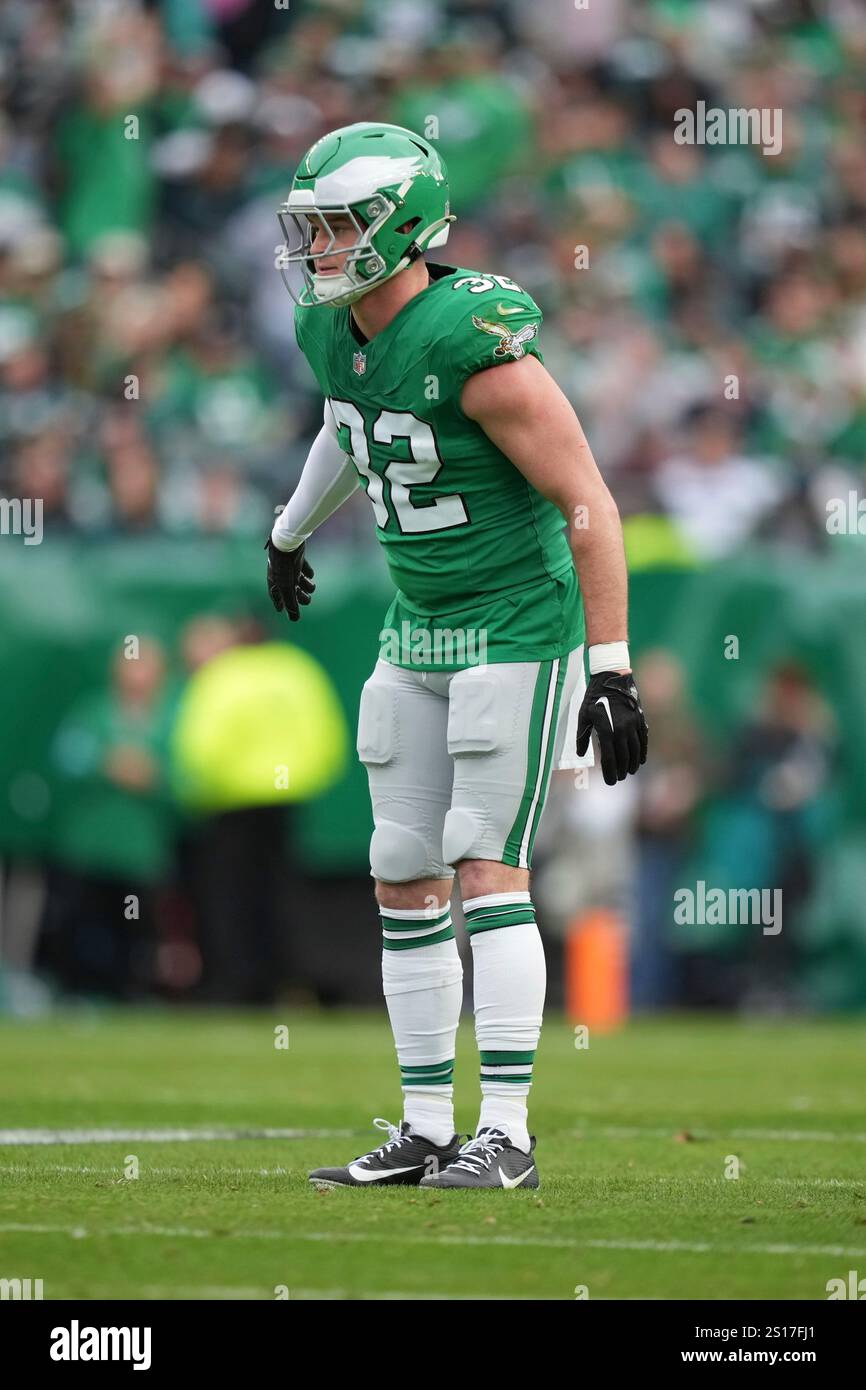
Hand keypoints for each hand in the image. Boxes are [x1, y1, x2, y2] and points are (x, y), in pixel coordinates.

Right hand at [265, 536, 314, 620]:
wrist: (287, 542)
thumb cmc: (283, 566)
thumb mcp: (287, 587)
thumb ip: (291, 603)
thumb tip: (295, 620)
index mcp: (275, 584)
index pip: (278, 599)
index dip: (282, 605)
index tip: (284, 612)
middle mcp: (282, 577)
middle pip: (292, 593)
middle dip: (300, 597)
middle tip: (304, 596)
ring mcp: (290, 568)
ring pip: (300, 583)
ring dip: (307, 587)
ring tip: (310, 585)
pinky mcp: (298, 560)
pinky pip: (304, 570)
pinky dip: (308, 574)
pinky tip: (309, 574)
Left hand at [576, 670, 647, 785]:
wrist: (611, 678)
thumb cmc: (594, 697)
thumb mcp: (583, 716)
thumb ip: (582, 736)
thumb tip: (581, 754)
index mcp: (606, 731)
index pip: (609, 759)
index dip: (609, 773)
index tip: (610, 782)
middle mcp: (621, 730)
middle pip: (623, 758)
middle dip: (621, 771)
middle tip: (619, 779)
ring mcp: (632, 725)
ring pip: (635, 751)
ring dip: (632, 764)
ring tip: (629, 772)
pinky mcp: (640, 719)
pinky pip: (643, 740)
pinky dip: (642, 752)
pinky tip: (641, 760)